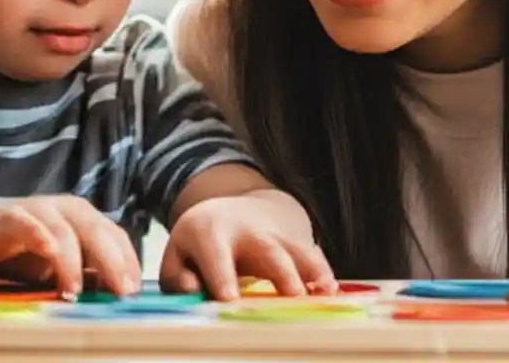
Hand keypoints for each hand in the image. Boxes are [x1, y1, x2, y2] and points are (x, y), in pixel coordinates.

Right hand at [0, 195, 141, 296]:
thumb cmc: (12, 254)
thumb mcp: (55, 269)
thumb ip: (83, 274)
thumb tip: (116, 298)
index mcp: (83, 220)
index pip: (116, 238)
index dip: (129, 264)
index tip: (136, 294)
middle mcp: (65, 209)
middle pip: (98, 232)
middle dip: (114, 263)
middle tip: (122, 294)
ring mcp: (37, 210)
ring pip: (65, 230)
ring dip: (73, 261)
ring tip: (74, 291)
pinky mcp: (7, 216)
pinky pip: (26, 222)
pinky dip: (38, 233)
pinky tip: (47, 250)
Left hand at [159, 189, 335, 299]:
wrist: (243, 208)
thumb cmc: (205, 242)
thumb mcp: (179, 252)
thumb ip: (177, 277)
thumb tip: (194, 291)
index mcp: (211, 232)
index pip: (217, 255)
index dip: (223, 277)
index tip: (230, 299)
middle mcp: (248, 231)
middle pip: (267, 250)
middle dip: (281, 273)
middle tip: (291, 296)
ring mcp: (278, 235)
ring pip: (298, 252)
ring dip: (311, 272)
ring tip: (324, 292)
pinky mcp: (299, 242)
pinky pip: (315, 258)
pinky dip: (324, 274)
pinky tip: (331, 291)